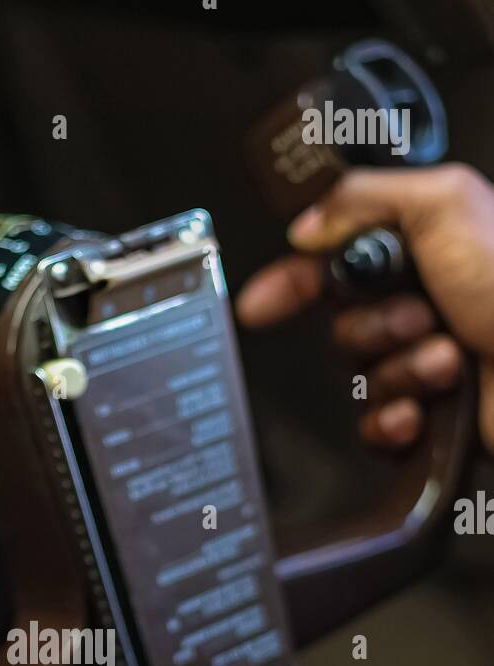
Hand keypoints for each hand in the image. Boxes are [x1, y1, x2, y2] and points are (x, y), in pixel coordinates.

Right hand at [236, 164, 493, 451]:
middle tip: (419, 315)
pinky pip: (376, 423)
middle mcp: (424, 303)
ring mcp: (428, 359)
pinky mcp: (433, 413)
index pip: (335, 263)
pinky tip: (426, 407)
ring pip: (362, 376)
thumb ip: (364, 200)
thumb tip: (308, 225)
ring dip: (400, 369)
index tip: (258, 305)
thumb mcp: (443, 204)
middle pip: (344, 326)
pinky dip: (396, 417)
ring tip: (447, 358)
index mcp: (424, 250)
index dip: (291, 282)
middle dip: (374, 326)